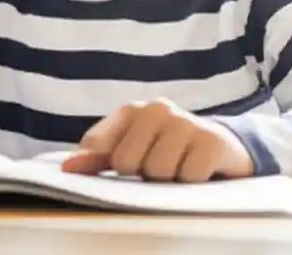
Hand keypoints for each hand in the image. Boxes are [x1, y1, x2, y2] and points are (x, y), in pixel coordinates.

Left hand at [61, 99, 253, 182]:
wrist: (223, 147)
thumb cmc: (167, 149)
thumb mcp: (131, 149)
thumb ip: (98, 157)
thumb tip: (68, 168)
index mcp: (132, 110)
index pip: (97, 146)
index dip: (105, 165)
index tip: (119, 168)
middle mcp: (157, 109)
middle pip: (126, 163)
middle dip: (142, 174)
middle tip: (159, 167)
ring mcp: (186, 122)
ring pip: (157, 172)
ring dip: (168, 181)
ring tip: (179, 167)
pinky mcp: (211, 140)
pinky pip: (187, 177)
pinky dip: (191, 182)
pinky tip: (198, 169)